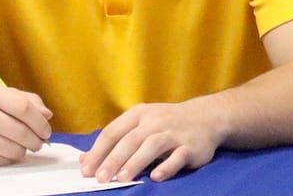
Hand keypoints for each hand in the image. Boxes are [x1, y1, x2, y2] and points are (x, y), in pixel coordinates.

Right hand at [0, 81, 52, 166]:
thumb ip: (26, 100)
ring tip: (19, 145)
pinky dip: (8, 158)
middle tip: (38, 142)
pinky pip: (1, 161)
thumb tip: (47, 115)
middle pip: (21, 132)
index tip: (46, 130)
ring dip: (23, 150)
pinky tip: (2, 149)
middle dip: (36, 140)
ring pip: (14, 150)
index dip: (40, 122)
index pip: (24, 108)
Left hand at [81, 99, 228, 182]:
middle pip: (130, 140)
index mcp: (138, 114)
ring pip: (151, 146)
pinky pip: (177, 157)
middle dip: (113, 159)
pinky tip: (155, 177)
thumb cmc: (166, 123)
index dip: (98, 151)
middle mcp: (154, 121)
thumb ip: (116, 141)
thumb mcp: (140, 124)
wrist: (206, 117)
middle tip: (100, 178)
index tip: (87, 169)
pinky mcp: (190, 146)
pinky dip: (166, 167)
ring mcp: (173, 133)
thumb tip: (86, 160)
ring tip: (122, 179)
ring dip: (135, 162)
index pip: (113, 131)